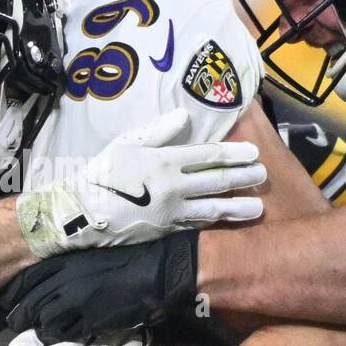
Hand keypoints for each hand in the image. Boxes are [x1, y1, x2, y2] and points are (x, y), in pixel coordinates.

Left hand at [1, 231, 197, 343]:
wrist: (153, 271)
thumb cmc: (124, 259)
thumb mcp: (87, 256)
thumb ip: (65, 267)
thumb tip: (46, 282)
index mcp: (63, 261)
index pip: (24, 281)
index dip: (12, 295)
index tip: (7, 303)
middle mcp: (65, 280)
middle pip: (29, 304)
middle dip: (19, 317)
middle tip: (16, 324)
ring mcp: (77, 301)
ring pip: (44, 321)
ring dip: (40, 329)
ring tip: (40, 332)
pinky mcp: (91, 319)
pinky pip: (65, 334)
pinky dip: (59, 337)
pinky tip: (61, 337)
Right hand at [16, 108, 265, 257]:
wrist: (82, 211)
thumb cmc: (103, 172)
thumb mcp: (127, 143)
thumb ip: (158, 130)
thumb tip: (185, 115)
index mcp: (165, 161)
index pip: (208, 155)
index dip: (233, 154)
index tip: (253, 153)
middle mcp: (174, 186)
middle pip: (217, 181)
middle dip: (242, 177)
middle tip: (262, 175)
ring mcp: (171, 211)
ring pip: (212, 207)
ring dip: (237, 207)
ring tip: (258, 207)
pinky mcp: (166, 230)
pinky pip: (195, 224)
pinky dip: (214, 222)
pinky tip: (228, 221)